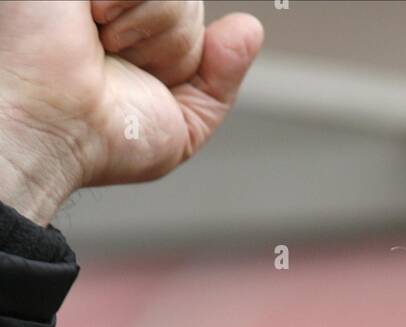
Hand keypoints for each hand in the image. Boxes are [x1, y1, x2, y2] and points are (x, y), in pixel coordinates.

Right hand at [0, 0, 263, 224]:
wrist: (56, 130)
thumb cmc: (107, 138)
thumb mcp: (183, 125)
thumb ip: (220, 81)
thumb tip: (251, 26)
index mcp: (138, 24)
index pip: (191, 14)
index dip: (183, 51)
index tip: (144, 79)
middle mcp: (117, 1)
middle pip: (188, 2)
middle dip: (169, 42)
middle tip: (117, 62)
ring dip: (148, 26)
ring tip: (102, 43)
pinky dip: (129, 6)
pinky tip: (93, 21)